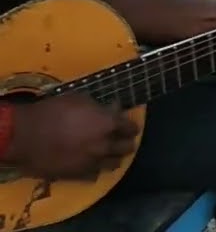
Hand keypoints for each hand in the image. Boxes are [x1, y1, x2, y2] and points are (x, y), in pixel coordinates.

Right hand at [6, 94, 138, 179]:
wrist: (24, 136)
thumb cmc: (51, 111)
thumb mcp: (78, 99)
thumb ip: (100, 107)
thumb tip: (113, 108)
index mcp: (107, 125)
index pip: (131, 127)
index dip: (130, 125)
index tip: (126, 124)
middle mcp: (105, 146)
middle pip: (127, 148)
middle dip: (126, 141)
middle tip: (119, 138)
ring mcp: (92, 162)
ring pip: (114, 164)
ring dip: (113, 157)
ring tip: (107, 152)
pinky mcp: (77, 175)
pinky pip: (94, 174)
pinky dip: (95, 168)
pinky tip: (90, 163)